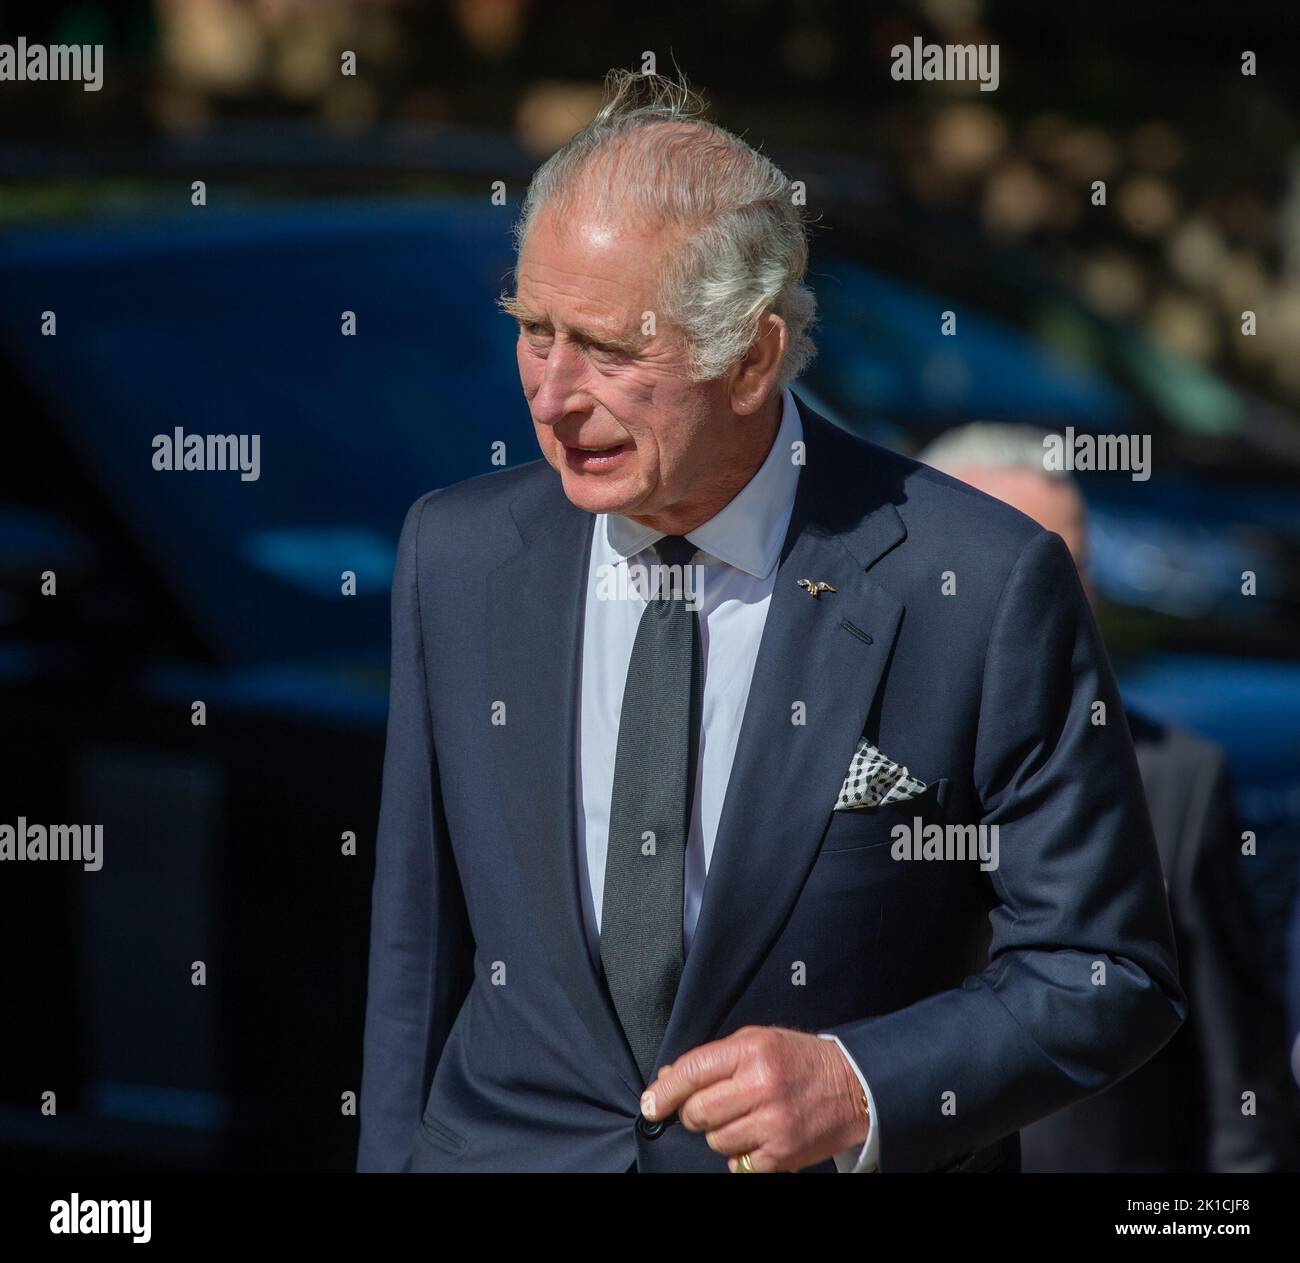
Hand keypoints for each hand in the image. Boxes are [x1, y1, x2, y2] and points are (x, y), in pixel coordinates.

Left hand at [641, 1025, 868, 1171]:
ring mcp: (772, 1124)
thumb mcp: (757, 1041)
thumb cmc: (799, 1060)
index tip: (649, 1104)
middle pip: (698, 1112)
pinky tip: (759, 1134)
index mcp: (752, 1051)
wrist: (853, 1086)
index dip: (664, 1092)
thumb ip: (713, 1059)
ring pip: (715, 1141)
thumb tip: (668, 1081)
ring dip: (720, 1133)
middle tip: (712, 1105)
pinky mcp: (783, 1154)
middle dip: (694, 1112)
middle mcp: (760, 1086)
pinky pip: (738, 1164)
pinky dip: (741, 1154)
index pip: (692, 1072)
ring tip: (744, 1117)